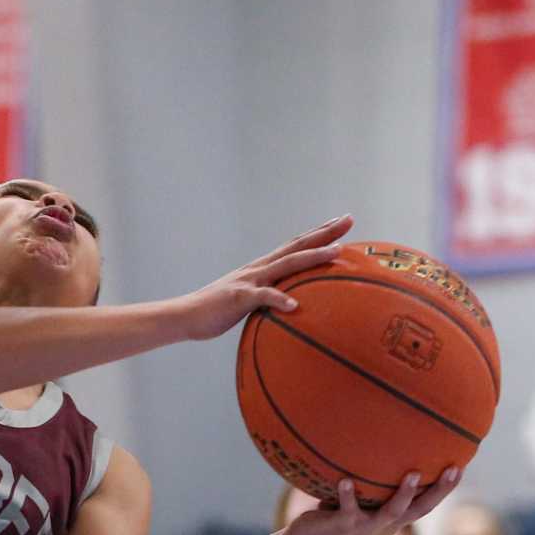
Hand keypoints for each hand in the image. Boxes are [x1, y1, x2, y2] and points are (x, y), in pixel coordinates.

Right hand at [173, 216, 354, 340]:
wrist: (185, 315)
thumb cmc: (215, 312)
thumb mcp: (247, 302)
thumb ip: (267, 299)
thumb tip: (288, 306)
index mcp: (261, 268)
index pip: (295, 246)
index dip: (319, 234)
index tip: (341, 223)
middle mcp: (258, 268)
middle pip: (297, 246)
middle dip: (325, 232)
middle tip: (350, 219)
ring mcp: (249, 280)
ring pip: (286, 265)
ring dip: (312, 256)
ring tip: (336, 251)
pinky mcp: (238, 298)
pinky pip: (262, 298)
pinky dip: (279, 300)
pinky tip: (295, 306)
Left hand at [281, 472, 460, 534]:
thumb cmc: (330, 517)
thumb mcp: (356, 501)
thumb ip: (369, 485)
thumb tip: (376, 448)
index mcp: (390, 522)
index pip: (424, 506)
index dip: (443, 490)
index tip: (460, 468)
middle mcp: (383, 527)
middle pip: (419, 510)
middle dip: (438, 491)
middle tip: (454, 470)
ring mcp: (364, 528)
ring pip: (391, 512)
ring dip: (403, 494)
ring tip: (412, 474)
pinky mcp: (343, 526)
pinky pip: (348, 508)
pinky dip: (347, 494)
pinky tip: (345, 479)